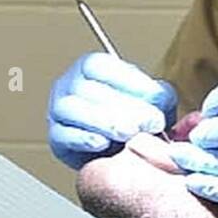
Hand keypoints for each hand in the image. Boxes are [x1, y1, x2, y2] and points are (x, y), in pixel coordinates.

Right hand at [48, 53, 176, 168]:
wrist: (119, 152)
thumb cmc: (134, 119)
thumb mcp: (152, 101)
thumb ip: (158, 95)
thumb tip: (160, 98)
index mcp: (92, 67)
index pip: (101, 65)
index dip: (129, 80)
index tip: (155, 98)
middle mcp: (70, 84)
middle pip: (88, 88)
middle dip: (123, 106)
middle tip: (149, 122)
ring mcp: (59, 110)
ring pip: (71, 109)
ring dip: (103, 121)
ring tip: (129, 133)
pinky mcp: (56, 138)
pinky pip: (63, 135)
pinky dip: (83, 139)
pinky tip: (103, 143)